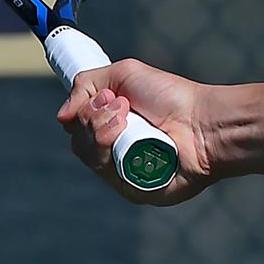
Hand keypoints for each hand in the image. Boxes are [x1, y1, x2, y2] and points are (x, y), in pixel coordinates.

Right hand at [56, 57, 214, 204]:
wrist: (202, 121)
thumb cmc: (171, 97)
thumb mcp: (125, 74)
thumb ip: (87, 84)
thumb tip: (61, 116)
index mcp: (112, 125)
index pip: (77, 126)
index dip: (81, 111)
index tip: (103, 96)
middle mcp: (114, 150)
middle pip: (79, 141)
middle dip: (92, 117)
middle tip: (120, 104)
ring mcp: (121, 171)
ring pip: (87, 155)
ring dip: (101, 129)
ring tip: (125, 115)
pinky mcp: (130, 189)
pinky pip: (104, 172)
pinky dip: (109, 148)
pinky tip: (127, 134)